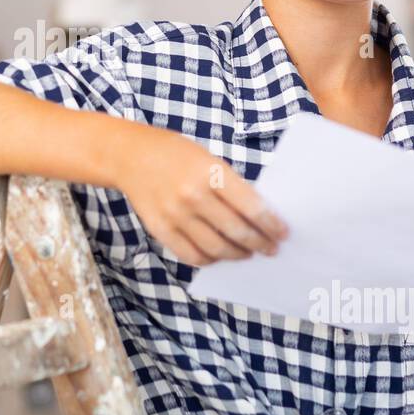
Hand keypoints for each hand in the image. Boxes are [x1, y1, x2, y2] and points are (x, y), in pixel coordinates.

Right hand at [114, 125, 288, 266]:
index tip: (282, 233)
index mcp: (211, 173)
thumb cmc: (176, 154)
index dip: (271, 225)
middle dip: (260, 243)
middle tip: (270, 248)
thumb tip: (258, 217)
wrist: (131, 156)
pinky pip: (191, 255)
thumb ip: (230, 186)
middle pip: (237, 231)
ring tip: (247, 252)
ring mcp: (175, 215)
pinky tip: (219, 255)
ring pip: (216, 248)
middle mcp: (193, 196)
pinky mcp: (160, 229)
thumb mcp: (209, 159)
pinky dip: (210, 260)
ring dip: (237, 254)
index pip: (251, 208)